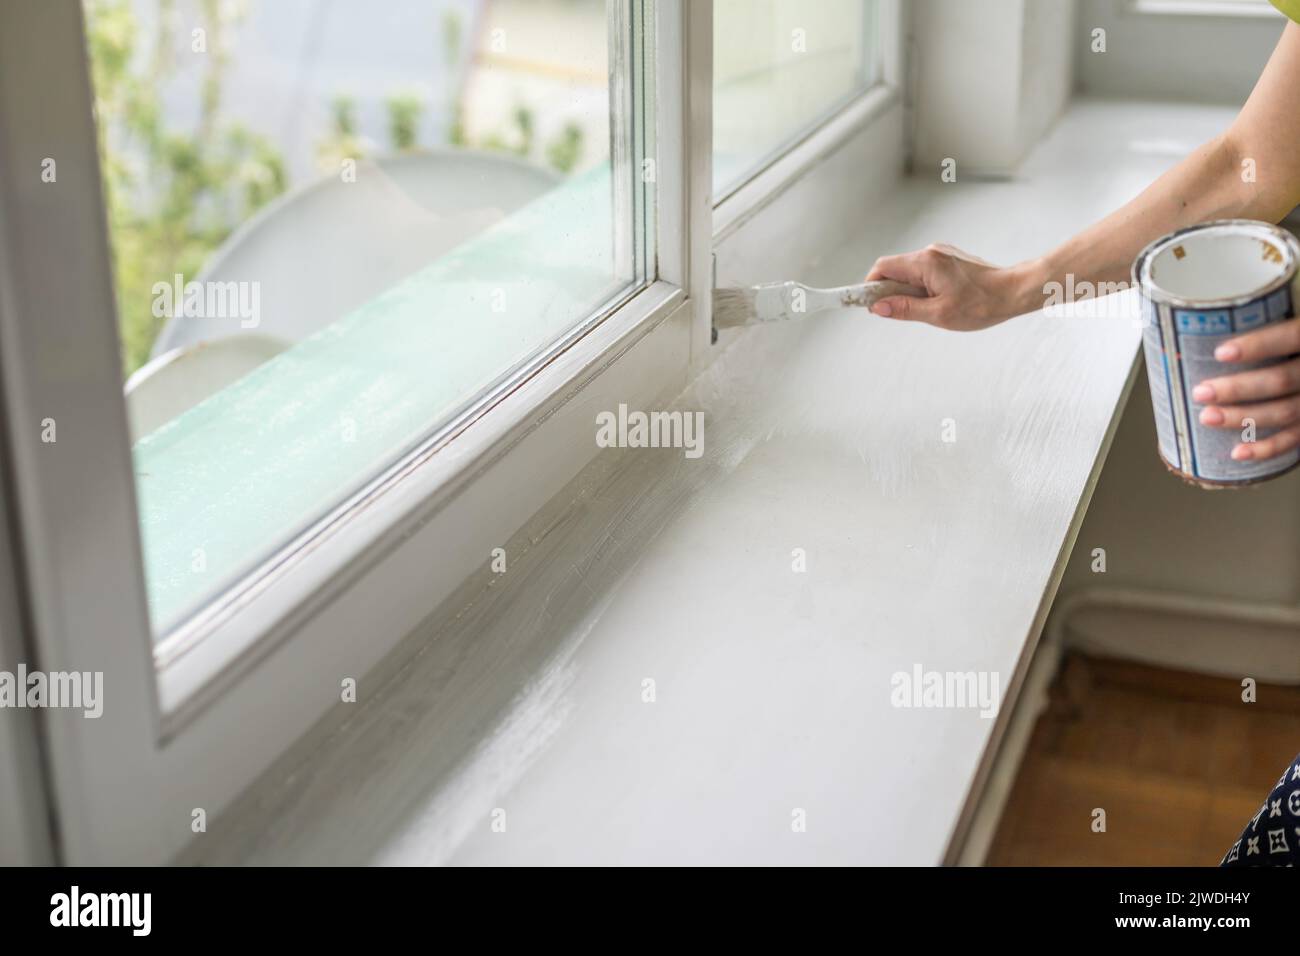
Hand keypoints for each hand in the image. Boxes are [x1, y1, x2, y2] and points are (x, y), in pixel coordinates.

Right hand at [866, 243, 1036, 330]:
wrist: (1014, 292)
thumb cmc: (982, 304)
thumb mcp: (938, 314)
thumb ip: (904, 309)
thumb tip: (877, 307)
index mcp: (925, 262)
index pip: (882, 268)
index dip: (870, 286)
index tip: (866, 304)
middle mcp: (931, 252)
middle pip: (894, 269)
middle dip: (890, 291)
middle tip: (899, 313)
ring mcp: (940, 254)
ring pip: (909, 272)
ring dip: (907, 291)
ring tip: (927, 309)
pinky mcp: (948, 259)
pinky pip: (923, 272)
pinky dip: (920, 287)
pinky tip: (937, 301)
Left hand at [1194, 317, 1299, 461]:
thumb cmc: (1281, 350)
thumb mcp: (1279, 333)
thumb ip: (1254, 332)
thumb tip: (1187, 337)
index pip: (1290, 337)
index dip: (1258, 345)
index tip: (1220, 353)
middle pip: (1282, 380)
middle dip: (1238, 388)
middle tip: (1200, 392)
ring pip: (1286, 412)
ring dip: (1243, 417)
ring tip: (1207, 417)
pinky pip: (1294, 440)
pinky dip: (1266, 448)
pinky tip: (1237, 453)